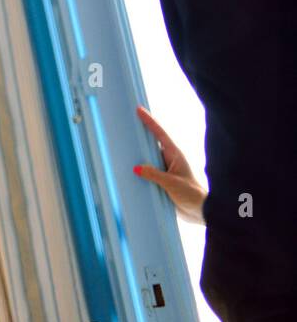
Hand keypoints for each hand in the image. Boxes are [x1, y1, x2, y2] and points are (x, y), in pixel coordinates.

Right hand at [134, 105, 205, 224]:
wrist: (200, 212)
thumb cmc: (192, 194)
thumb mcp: (172, 183)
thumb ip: (154, 175)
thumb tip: (136, 168)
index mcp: (175, 155)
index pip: (160, 134)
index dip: (149, 121)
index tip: (139, 110)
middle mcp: (169, 160)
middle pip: (151, 144)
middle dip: (139, 135)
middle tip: (125, 125)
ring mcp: (164, 170)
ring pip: (147, 159)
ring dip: (136, 155)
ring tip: (120, 147)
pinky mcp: (160, 181)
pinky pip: (146, 172)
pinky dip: (138, 170)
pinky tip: (126, 171)